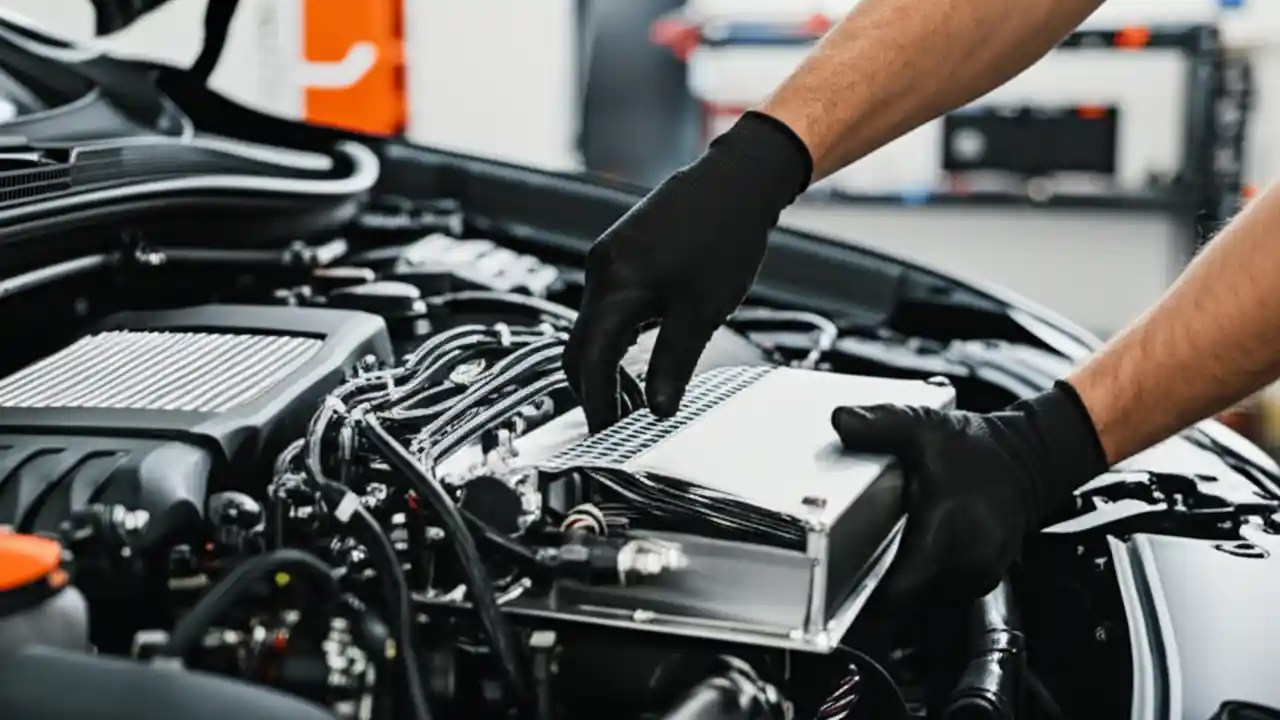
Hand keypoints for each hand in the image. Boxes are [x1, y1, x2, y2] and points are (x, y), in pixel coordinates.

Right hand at [564, 112, 811, 430]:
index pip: (588, 361)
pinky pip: (607, 306)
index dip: (596, 403)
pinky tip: (642, 352)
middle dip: (595, 388)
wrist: (737, 180)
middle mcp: (602, 270)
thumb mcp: (701, 311)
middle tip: (617, 421)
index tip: (608, 431)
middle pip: (580, 346)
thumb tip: (659, 409)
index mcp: (614, 284)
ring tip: (635, 396)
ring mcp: (610, 259)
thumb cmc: (723, 233)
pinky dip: (617, 338)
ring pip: (594, 326)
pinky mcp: (623, 254)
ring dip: (608, 364)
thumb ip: (674, 364)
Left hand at [831, 382, 1107, 602]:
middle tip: (865, 548)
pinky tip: (921, 547)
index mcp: (947, 535)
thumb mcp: (924, 428)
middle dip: (881, 580)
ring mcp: (979, 576)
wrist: (1027, 459)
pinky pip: (944, 590)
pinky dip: (928, 575)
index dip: (866, 594)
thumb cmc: (977, 449)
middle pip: (906, 599)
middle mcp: (968, 564)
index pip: (897, 593)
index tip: (843, 579)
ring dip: (907, 578)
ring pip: (925, 597)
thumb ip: (882, 426)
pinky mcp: (984, 580)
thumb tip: (842, 419)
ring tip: (897, 544)